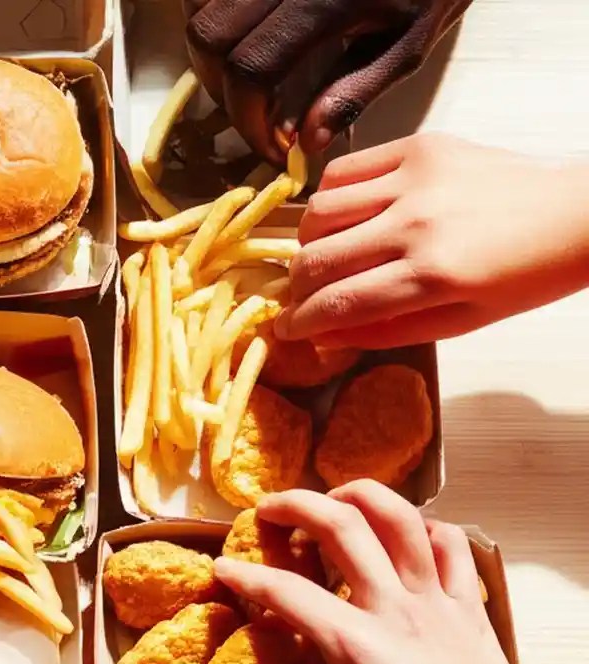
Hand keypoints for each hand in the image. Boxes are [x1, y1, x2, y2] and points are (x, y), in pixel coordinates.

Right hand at [183, 0, 470, 161]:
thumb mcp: (408, 45)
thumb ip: (354, 93)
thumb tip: (306, 142)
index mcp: (327, 1)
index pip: (252, 69)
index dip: (248, 119)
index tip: (271, 147)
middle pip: (210, 37)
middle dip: (218, 87)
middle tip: (250, 112)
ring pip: (199, 7)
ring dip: (210, 50)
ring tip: (241, 73)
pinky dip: (209, 12)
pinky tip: (240, 35)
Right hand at [215, 482, 525, 663]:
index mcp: (354, 644)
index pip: (283, 594)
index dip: (244, 578)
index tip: (221, 568)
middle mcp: (395, 609)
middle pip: (339, 527)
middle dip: (293, 506)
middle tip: (266, 510)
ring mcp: (438, 602)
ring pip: (399, 518)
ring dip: (357, 496)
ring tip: (331, 500)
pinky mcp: (470, 607)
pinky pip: (450, 544)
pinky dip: (423, 527)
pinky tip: (402, 534)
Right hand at [275, 133, 588, 347]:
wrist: (576, 213)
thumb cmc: (525, 276)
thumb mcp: (462, 322)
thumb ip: (387, 330)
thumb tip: (324, 335)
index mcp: (433, 277)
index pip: (338, 303)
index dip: (300, 322)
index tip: (285, 330)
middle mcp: (416, 225)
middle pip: (318, 259)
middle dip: (297, 288)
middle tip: (302, 296)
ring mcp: (414, 179)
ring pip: (319, 212)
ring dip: (309, 242)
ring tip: (324, 254)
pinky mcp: (418, 146)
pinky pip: (344, 171)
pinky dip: (331, 198)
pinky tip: (345, 215)